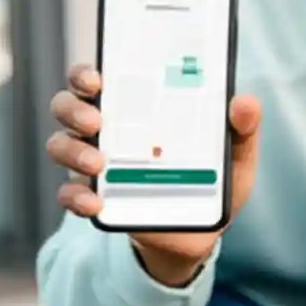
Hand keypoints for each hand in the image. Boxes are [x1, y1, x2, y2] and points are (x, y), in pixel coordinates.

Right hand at [46, 63, 261, 285]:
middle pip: (68, 105)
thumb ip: (242, 128)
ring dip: (73, 151)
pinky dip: (76, 196)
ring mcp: (96, 163)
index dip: (86, 72)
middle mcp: (108, 129)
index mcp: (138, 107)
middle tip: (96, 120)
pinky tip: (95, 202)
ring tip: (98, 163)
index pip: (98, 77)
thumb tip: (245, 102)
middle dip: (73, 108)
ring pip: (60, 145)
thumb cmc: (214, 179)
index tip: (97, 77)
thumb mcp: (235, 154)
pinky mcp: (94, 197)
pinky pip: (69, 193)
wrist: (201, 233)